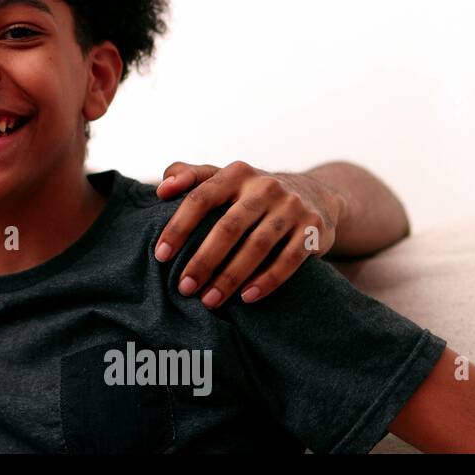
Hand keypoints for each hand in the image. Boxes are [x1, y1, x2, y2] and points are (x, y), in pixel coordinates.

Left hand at [154, 161, 343, 307]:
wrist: (315, 195)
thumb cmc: (251, 193)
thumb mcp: (224, 177)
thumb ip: (190, 176)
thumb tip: (161, 189)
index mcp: (236, 173)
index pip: (201, 199)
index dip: (178, 228)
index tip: (160, 255)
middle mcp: (265, 186)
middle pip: (229, 227)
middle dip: (204, 260)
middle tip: (184, 287)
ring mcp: (292, 207)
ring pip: (257, 246)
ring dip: (231, 277)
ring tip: (209, 300)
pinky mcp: (313, 229)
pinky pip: (289, 259)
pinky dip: (268, 280)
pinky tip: (247, 298)